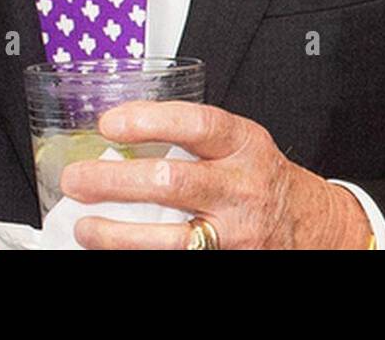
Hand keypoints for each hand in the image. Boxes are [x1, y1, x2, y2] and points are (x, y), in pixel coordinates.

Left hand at [60, 101, 371, 248]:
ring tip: (84, 226)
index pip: (198, 125)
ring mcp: (234, 233)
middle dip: (115, 181)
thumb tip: (122, 141)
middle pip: (172, 183)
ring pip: (168, 239)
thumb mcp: (241, 146)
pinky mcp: (226, 263)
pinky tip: (112, 250)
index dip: (151, 121)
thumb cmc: (261, 177)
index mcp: (244, 145)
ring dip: (115, 234)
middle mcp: (241, 188)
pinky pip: (176, 261)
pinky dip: (138, 256)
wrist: (308, 225)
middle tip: (77, 178)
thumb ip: (195, 142)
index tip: (110, 122)